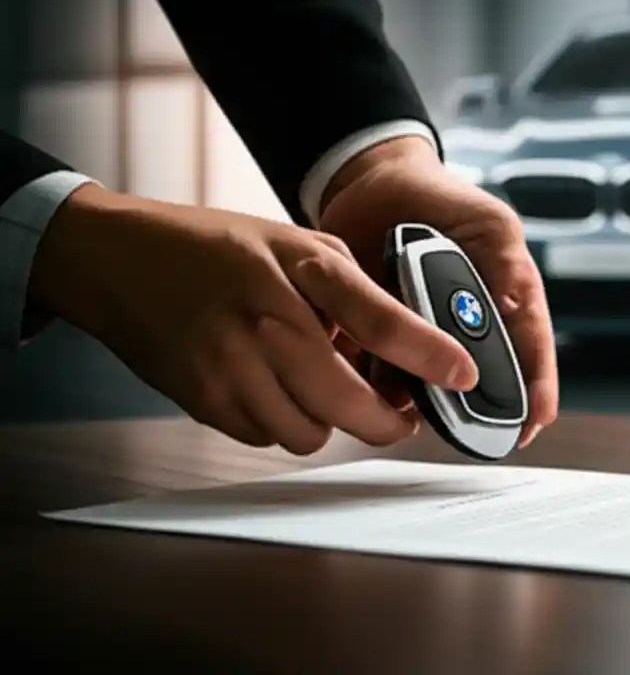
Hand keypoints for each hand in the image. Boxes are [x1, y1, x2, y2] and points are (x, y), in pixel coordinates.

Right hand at [30, 183, 478, 453]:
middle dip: (388, 422)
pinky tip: (273, 388)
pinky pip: (267, 437)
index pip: (381, 320)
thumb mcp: (290, 241)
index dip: (431, 355)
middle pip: (351, 403)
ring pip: (311, 432)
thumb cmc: (213, 248)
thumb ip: (347, 286)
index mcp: (298, 268)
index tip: (464, 375)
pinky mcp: (204, 399)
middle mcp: (268, 319)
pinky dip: (282, 422)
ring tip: (319, 389)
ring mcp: (231, 365)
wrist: (116, 260)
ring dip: (328, 421)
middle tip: (401, 416)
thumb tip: (404, 336)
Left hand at [317, 136, 557, 446]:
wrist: (372, 187)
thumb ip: (505, 262)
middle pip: (480, 379)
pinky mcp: (382, 341)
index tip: (533, 420)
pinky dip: (376, 382)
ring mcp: (427, 338)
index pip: (530, 353)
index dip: (536, 391)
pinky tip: (370, 383)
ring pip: (431, 384)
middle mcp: (470, 330)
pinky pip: (381, 374)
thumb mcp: (489, 224)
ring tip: (416, 398)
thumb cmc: (443, 202)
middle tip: (473, 423)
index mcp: (508, 303)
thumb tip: (517, 299)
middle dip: (476, 404)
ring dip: (424, 396)